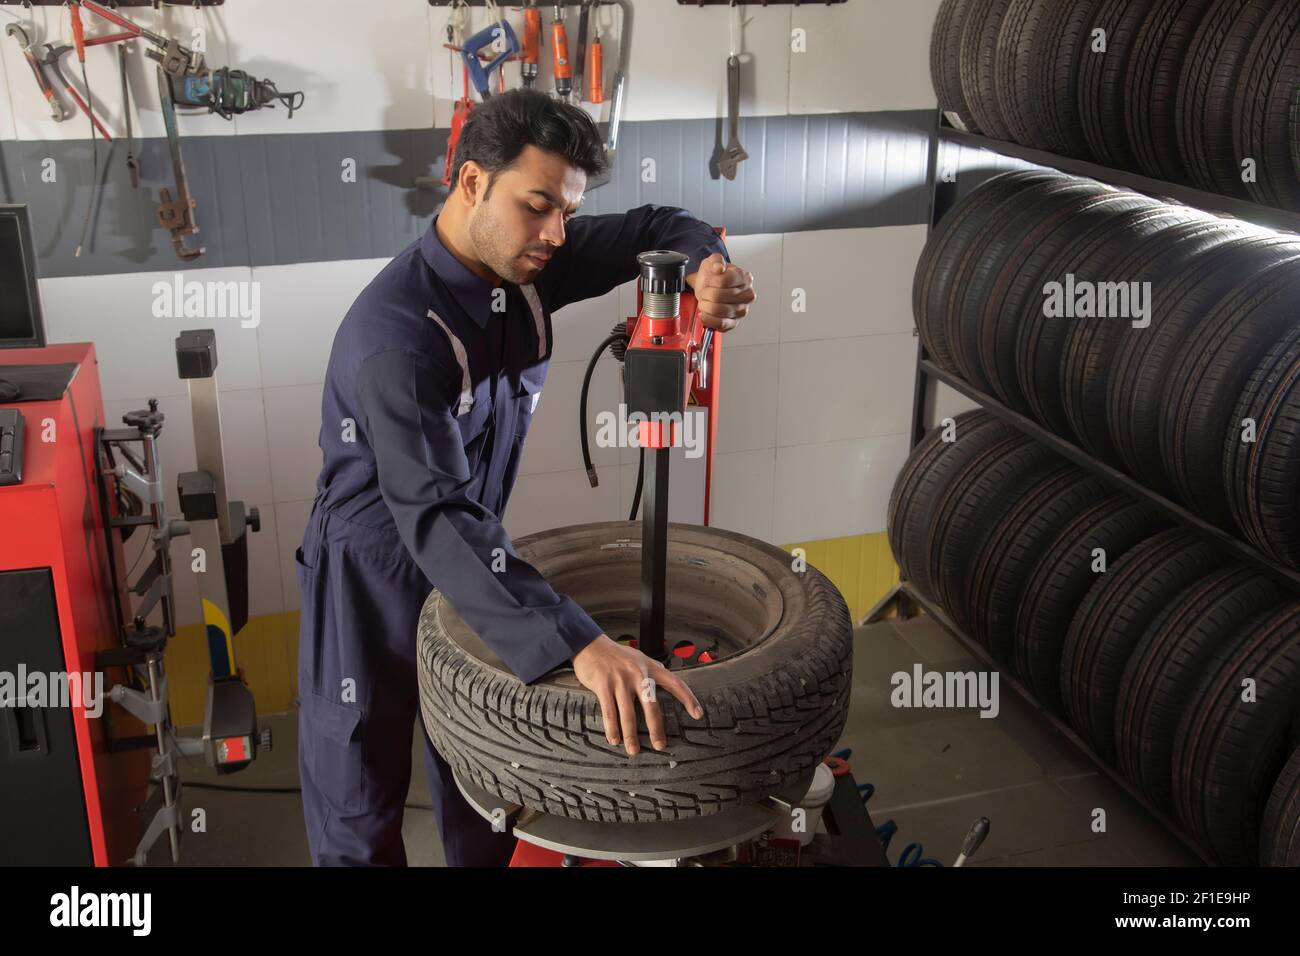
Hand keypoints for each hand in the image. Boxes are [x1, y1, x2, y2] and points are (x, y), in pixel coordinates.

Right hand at [571, 634, 704, 755]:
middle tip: (659, 745)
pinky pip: (609, 712)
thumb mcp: (639, 657)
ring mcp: (620, 680)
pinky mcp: (603, 685)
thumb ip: (653, 668)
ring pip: (628, 714)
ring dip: (630, 735)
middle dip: (656, 729)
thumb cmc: (616, 654)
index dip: (688, 698)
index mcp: (650, 667)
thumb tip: (668, 678)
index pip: (675, 683)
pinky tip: (614, 739)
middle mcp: (638, 674)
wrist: (590, 645)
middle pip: (651, 706)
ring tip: (633, 749)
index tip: (698, 714)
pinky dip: (612, 729)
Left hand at [685, 252, 754, 331]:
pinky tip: (705, 313)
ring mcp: (742, 310)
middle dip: (705, 294)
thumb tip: (719, 267)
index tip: (709, 281)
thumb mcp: (713, 262)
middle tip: (705, 293)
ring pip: (717, 310)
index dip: (711, 281)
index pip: (723, 281)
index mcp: (744, 278)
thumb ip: (716, 260)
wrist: (710, 289)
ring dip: (705, 306)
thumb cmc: (713, 277)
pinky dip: (708, 319)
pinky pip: (720, 324)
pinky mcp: (734, 323)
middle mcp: (747, 295)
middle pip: (718, 296)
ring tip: (704, 302)